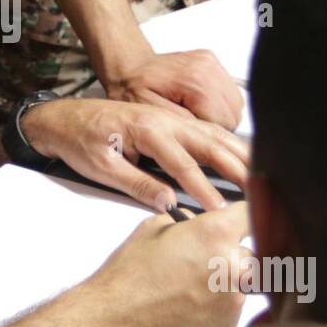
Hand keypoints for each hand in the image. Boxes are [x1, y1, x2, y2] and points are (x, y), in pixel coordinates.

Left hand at [23, 98, 248, 212]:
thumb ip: (137, 184)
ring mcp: (169, 118)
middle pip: (209, 143)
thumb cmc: (79, 140)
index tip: (220, 209)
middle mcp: (164, 119)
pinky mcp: (170, 121)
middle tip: (261, 189)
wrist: (62, 119)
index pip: (183, 163)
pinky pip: (205, 131)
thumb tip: (168, 202)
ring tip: (263, 173)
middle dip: (237, 166)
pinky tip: (243, 155)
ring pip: (212, 134)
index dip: (204, 188)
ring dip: (238, 153)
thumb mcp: (101, 168)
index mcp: (147, 128)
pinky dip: (227, 142)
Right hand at [57, 203, 251, 326]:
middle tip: (203, 259)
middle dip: (232, 253)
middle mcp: (233, 266)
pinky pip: (232, 308)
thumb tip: (198, 222)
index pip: (252, 214)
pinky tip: (189, 306)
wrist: (115, 322)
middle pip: (251, 252)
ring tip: (191, 286)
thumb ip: (187, 221)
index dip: (245, 215)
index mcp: (216, 234)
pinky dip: (217, 305)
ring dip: (226, 280)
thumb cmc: (130, 274)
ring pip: (243, 282)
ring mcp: (234, 300)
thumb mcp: (153, 228)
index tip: (244, 219)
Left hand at [102, 50, 245, 129]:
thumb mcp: (149, 114)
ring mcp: (212, 63)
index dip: (207, 137)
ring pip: (236, 105)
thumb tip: (204, 136)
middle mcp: (207, 68)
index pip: (223, 123)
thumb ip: (181, 125)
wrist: (128, 64)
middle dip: (214, 128)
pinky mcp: (212, 62)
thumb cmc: (132, 88)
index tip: (191, 138)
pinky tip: (197, 105)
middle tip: (190, 128)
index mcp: (195, 82)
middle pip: (233, 115)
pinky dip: (218, 104)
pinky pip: (229, 93)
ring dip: (219, 116)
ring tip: (193, 116)